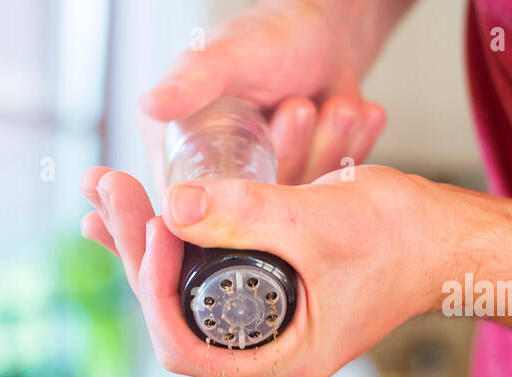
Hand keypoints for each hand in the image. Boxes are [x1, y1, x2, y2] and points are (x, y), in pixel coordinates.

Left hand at [81, 164, 440, 376]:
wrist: (450, 241)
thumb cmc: (406, 241)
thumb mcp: (321, 221)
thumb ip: (246, 214)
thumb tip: (172, 206)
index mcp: (278, 364)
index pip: (183, 344)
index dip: (155, 284)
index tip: (156, 224)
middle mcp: (262, 359)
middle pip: (172, 315)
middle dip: (137, 248)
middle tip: (109, 189)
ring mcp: (260, 333)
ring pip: (181, 295)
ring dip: (144, 241)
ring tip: (107, 193)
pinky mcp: (261, 302)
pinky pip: (201, 277)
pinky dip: (173, 241)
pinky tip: (141, 209)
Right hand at [138, 0, 406, 185]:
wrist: (328, 33)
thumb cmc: (271, 34)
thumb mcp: (227, 57)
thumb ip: (192, 82)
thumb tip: (151, 105)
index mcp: (177, 154)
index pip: (190, 206)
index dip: (228, 194)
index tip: (264, 153)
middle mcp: (215, 178)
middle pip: (251, 207)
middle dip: (288, 153)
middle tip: (301, 106)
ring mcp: (262, 189)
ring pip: (293, 202)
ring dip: (325, 147)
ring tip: (337, 105)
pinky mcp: (303, 192)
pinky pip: (328, 194)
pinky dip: (349, 151)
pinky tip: (359, 116)